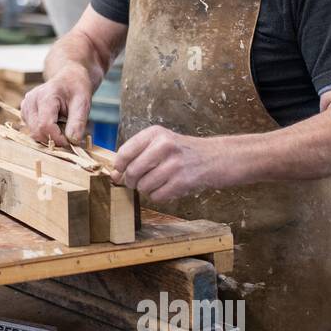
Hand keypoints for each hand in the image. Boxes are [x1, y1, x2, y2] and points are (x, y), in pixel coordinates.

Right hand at [20, 66, 92, 145]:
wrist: (69, 79)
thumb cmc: (76, 89)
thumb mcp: (83, 104)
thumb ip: (78, 123)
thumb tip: (73, 141)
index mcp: (45, 96)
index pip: (45, 125)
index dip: (58, 138)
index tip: (71, 141)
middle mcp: (30, 100)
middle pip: (37, 131)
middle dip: (53, 139)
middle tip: (68, 136)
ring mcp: (25, 106)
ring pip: (33, 133)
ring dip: (48, 136)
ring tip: (61, 126)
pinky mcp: (24, 112)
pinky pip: (32, 130)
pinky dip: (43, 132)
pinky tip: (54, 124)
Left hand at [110, 125, 224, 201]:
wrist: (216, 157)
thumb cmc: (182, 152)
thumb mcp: (160, 143)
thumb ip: (136, 155)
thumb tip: (114, 175)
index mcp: (155, 133)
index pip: (124, 153)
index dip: (119, 167)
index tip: (121, 171)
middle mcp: (164, 146)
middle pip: (132, 172)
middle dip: (131, 181)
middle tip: (138, 181)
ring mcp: (174, 164)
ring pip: (143, 186)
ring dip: (146, 189)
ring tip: (157, 182)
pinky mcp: (182, 181)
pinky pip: (157, 196)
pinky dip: (158, 196)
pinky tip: (167, 187)